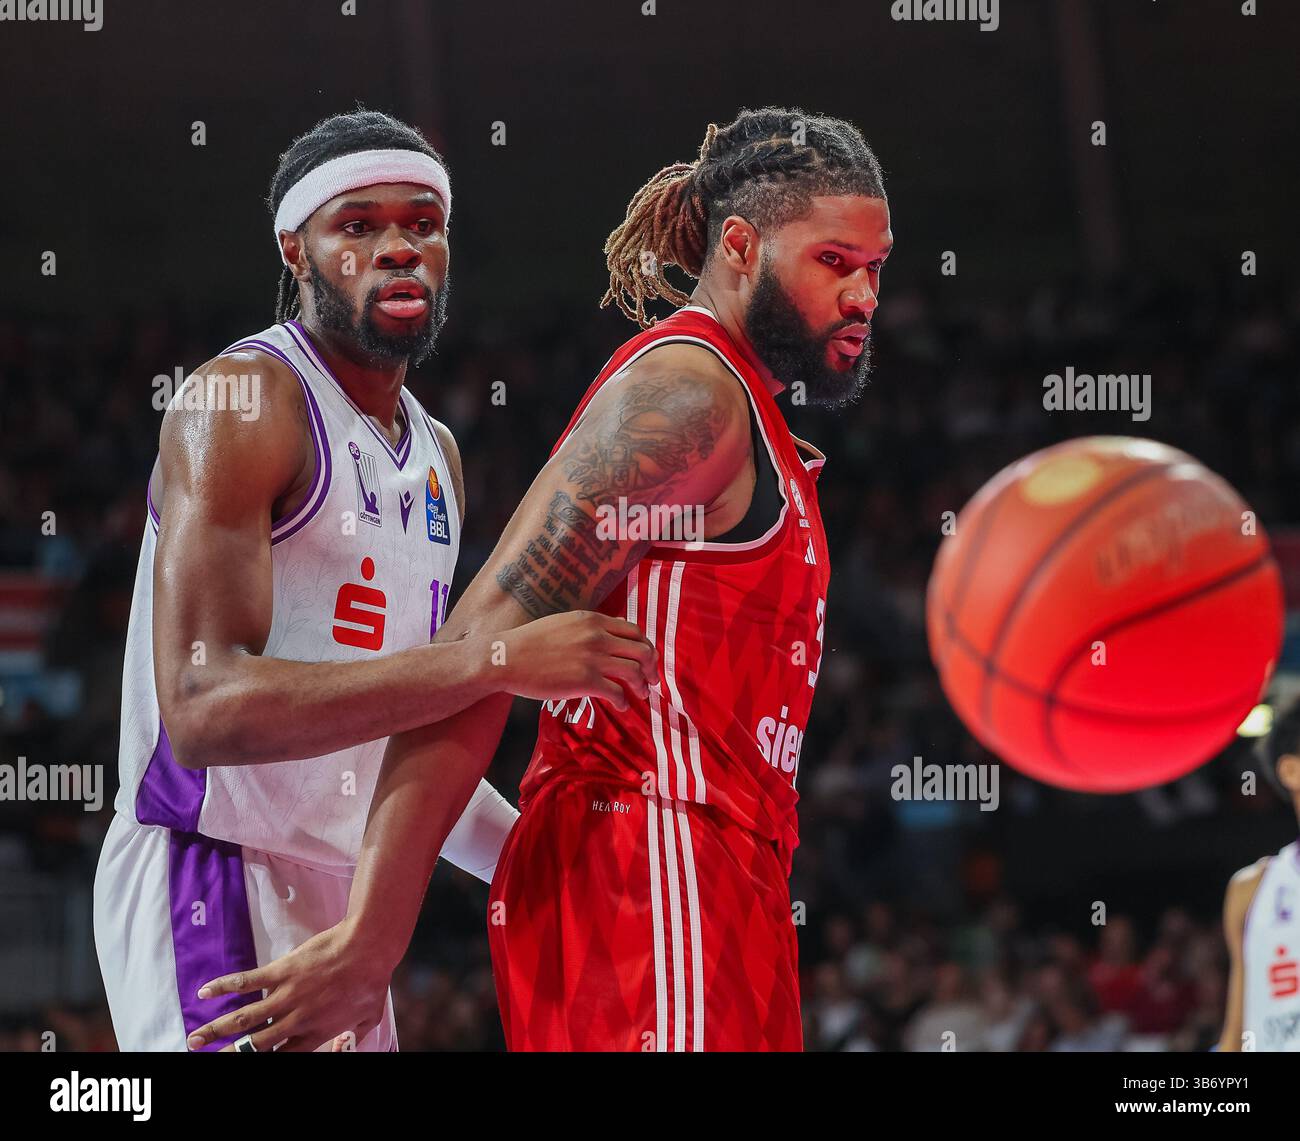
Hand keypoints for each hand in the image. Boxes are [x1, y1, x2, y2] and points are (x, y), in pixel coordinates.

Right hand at [185, 918, 389, 1052]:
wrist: (368, 946)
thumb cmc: (373, 980)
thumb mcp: (369, 1018)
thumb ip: (351, 1037)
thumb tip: (343, 1045)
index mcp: (316, 1034)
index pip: (282, 1057)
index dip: (262, 1060)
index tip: (246, 1060)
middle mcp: (296, 1020)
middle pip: (255, 1046)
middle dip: (228, 1055)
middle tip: (205, 1057)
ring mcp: (287, 996)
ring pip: (244, 1019)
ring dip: (216, 1030)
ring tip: (194, 1040)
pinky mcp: (282, 971)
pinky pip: (247, 982)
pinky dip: (224, 987)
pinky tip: (204, 992)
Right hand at [497, 611, 656, 710]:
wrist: (505, 657)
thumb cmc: (529, 643)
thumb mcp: (564, 623)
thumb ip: (589, 627)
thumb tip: (612, 632)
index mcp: (593, 620)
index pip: (634, 630)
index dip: (645, 646)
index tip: (646, 659)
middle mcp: (598, 636)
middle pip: (641, 650)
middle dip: (651, 667)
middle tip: (651, 680)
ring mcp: (593, 658)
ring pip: (634, 671)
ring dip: (642, 685)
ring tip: (640, 694)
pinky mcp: (585, 681)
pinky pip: (617, 692)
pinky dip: (624, 701)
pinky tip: (622, 705)